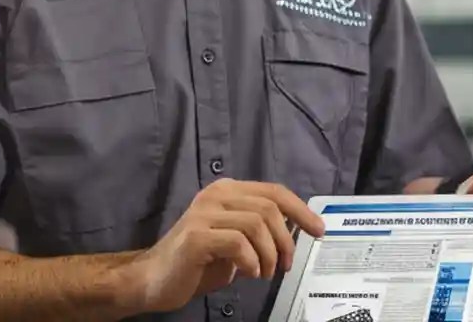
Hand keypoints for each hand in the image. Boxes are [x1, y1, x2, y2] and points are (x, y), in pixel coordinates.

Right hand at [127, 179, 325, 312]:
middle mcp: (215, 195)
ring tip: (264, 273)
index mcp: (227, 191)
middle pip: (270, 208)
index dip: (301, 210)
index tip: (318, 230)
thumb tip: (294, 231)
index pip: (274, 192)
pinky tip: (248, 273)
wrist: (153, 280)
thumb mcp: (235, 241)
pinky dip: (251, 262)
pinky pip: (239, 244)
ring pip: (257, 225)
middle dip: (286, 241)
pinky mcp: (196, 237)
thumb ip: (259, 230)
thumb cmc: (197, 263)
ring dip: (269, 255)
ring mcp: (204, 213)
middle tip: (285, 266)